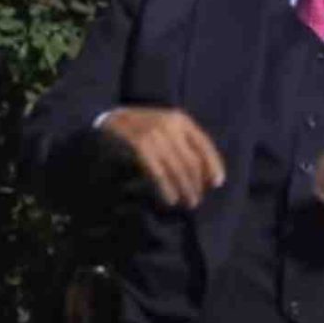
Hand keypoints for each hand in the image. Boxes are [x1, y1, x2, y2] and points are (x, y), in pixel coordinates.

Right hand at [100, 106, 226, 209]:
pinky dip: (165, 188)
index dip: (214, 165)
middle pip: (191, 160)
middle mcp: (170, 124)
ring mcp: (153, 134)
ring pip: (177, 168)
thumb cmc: (141, 128)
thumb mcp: (165, 128)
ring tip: (186, 203)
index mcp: (180, 119)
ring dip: (184, 189)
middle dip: (196, 183)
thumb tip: (206, 175)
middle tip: (195, 200)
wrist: (107, 120)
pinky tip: (169, 199)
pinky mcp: (139, 145)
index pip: (204, 145)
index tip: (217, 184)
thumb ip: (183, 145)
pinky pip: (158, 172)